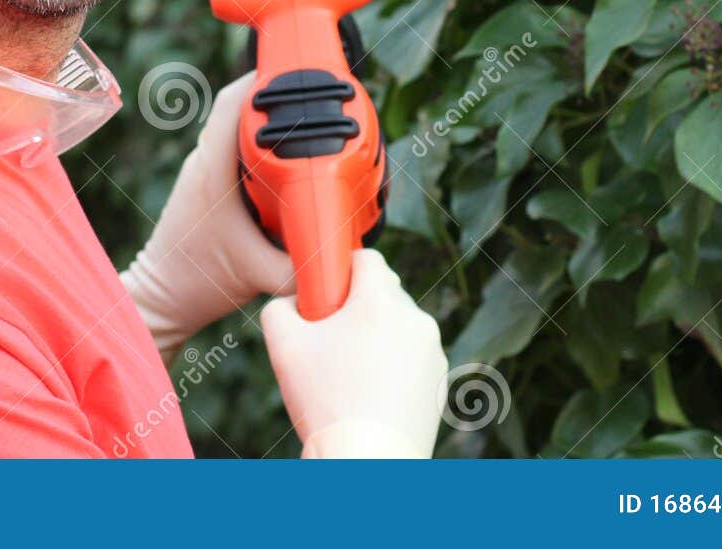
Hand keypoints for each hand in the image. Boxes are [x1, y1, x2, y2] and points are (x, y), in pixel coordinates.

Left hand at [120, 71, 295, 361]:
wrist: (160, 301)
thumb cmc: (197, 283)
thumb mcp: (259, 275)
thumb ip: (303, 268)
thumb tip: (346, 257)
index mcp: (212, 169)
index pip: (231, 102)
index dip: (263, 79)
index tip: (297, 72)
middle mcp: (206, 161)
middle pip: (240, 108)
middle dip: (277, 97)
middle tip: (316, 98)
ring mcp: (205, 171)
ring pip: (239, 128)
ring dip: (270, 123)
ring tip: (310, 124)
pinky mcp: (209, 185)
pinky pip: (238, 150)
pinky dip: (263, 147)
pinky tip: (291, 162)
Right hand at [261, 249, 448, 457]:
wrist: (367, 463)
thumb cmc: (326, 402)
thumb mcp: (283, 345)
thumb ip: (280, 306)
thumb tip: (292, 301)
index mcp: (382, 301)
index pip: (366, 258)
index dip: (340, 271)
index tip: (325, 296)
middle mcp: (416, 319)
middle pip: (383, 294)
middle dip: (357, 309)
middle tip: (331, 341)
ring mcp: (433, 352)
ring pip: (399, 328)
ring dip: (377, 339)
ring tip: (350, 376)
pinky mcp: (441, 381)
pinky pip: (413, 358)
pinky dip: (394, 367)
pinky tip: (370, 395)